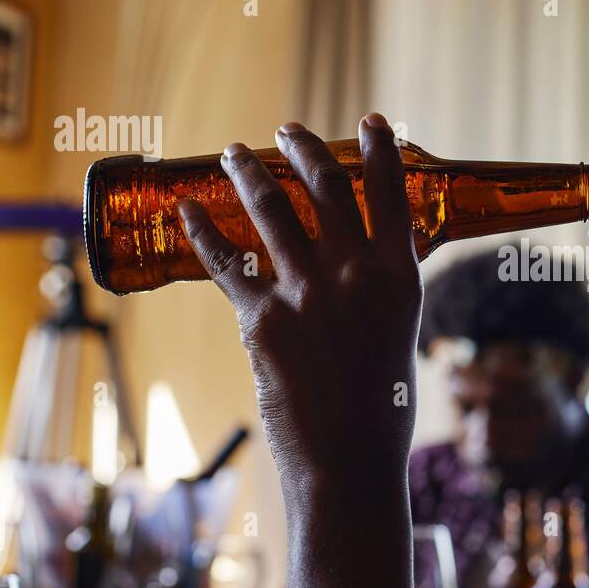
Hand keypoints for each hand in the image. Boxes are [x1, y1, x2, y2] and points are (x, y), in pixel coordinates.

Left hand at [178, 114, 422, 587]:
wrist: (350, 465)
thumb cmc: (383, 412)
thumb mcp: (400, 341)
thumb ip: (381, 297)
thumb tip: (359, 272)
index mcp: (400, 279)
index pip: (392, 195)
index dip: (381, 151)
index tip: (371, 123)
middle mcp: (356, 275)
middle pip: (327, 189)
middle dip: (304, 152)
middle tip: (288, 133)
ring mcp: (308, 294)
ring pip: (274, 212)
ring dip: (251, 174)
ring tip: (237, 153)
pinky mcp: (263, 320)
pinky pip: (228, 263)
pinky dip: (203, 231)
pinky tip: (189, 208)